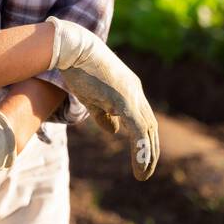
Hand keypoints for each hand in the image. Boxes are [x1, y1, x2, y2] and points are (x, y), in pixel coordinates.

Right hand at [45, 17, 158, 179]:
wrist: (73, 48)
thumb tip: (115, 131)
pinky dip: (141, 149)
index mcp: (129, 91)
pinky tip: (140, 164)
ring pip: (147, 130)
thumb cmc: (78, 70)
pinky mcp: (125, 100)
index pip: (143, 119)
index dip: (144, 140)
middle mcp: (136, 93)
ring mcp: (132, 96)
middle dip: (150, 151)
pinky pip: (139, 129)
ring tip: (143, 174)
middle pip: (150, 126)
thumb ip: (104, 114)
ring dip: (148, 155)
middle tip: (146, 171)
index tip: (142, 159)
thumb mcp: (92, 97)